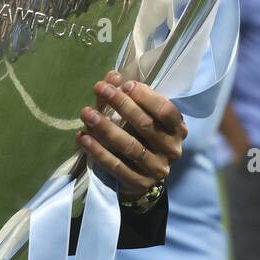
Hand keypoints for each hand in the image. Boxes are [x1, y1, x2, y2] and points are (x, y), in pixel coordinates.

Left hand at [76, 70, 186, 198]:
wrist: (142, 176)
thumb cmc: (141, 136)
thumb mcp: (139, 115)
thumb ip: (126, 96)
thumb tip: (112, 76)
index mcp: (177, 129)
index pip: (166, 110)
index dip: (146, 96)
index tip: (124, 84)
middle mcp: (172, 149)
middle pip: (146, 125)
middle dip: (121, 105)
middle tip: (100, 88)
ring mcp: (157, 169)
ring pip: (130, 146)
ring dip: (105, 128)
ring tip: (86, 113)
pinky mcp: (139, 182)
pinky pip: (116, 166)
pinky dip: (97, 151)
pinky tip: (82, 137)